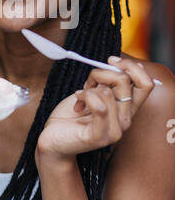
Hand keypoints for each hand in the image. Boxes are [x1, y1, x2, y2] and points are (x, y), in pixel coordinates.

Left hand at [36, 57, 154, 159]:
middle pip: (126, 81)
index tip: (111, 61)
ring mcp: (114, 131)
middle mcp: (125, 120)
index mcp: (127, 108)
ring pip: (107, 92)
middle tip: (89, 81)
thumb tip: (116, 64)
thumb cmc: (72, 114)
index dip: (131, 67)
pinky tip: (77, 103)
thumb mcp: (93, 92)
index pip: (146, 84)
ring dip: (88, 89)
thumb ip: (108, 82)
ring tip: (80, 97)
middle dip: (102, 72)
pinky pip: (99, 107)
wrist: (54, 138)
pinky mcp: (99, 137)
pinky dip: (84, 97)